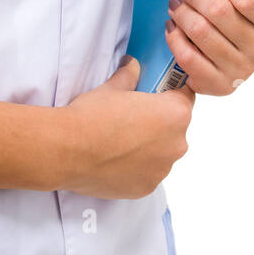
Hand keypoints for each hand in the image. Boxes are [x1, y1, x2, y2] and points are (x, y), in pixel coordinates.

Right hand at [60, 56, 194, 198]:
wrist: (68, 150)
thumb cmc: (93, 115)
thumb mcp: (113, 87)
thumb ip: (130, 75)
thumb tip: (133, 66)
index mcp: (175, 114)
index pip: (186, 96)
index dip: (171, 92)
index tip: (157, 93)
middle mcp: (177, 144)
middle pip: (176, 127)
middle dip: (159, 121)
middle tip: (133, 116)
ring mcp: (162, 170)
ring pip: (162, 152)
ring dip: (150, 146)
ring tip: (121, 140)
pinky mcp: (147, 188)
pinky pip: (149, 172)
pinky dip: (138, 166)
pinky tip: (116, 159)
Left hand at [165, 0, 253, 94]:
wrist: (227, 57)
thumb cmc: (239, 18)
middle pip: (219, 12)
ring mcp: (241, 71)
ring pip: (200, 31)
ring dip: (182, 13)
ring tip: (178, 5)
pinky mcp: (218, 85)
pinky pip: (188, 57)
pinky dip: (175, 37)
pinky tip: (174, 27)